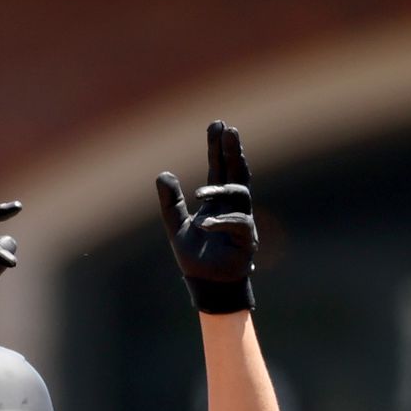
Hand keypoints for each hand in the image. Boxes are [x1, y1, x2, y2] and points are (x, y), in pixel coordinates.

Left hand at [156, 120, 256, 313]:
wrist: (206, 286)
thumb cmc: (195, 257)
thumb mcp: (175, 226)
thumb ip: (170, 202)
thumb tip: (163, 173)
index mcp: (217, 201)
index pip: (220, 168)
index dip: (218, 147)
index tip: (218, 124)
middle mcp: (232, 207)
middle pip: (236, 172)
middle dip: (233, 151)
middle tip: (230, 130)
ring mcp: (243, 221)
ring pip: (239, 195)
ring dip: (221, 190)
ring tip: (198, 194)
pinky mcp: (247, 240)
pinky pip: (237, 224)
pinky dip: (220, 222)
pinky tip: (203, 224)